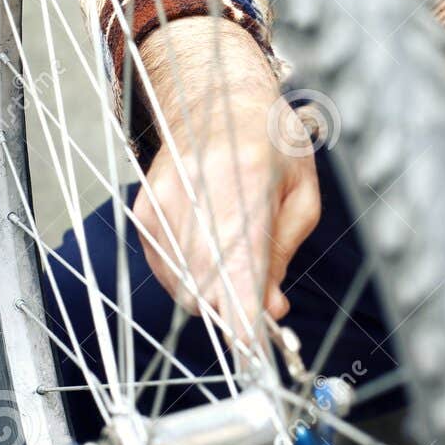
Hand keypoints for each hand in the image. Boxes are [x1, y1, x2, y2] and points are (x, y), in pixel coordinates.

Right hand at [133, 19, 319, 341]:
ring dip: (216, 294)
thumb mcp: (300, 193)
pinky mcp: (143, 214)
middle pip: (208, 281)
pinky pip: (168, 271)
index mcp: (247, 176)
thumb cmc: (270, 145)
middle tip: (265, 302)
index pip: (237, 258)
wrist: (217, 100)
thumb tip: (270, 308)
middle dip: (238, 308)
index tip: (250, 345)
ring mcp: (162, 203)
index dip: (242, 308)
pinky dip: (194, 277)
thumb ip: (284, 252)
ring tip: (242, 267)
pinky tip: (213, 253)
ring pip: (185, 284)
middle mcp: (196, 189)